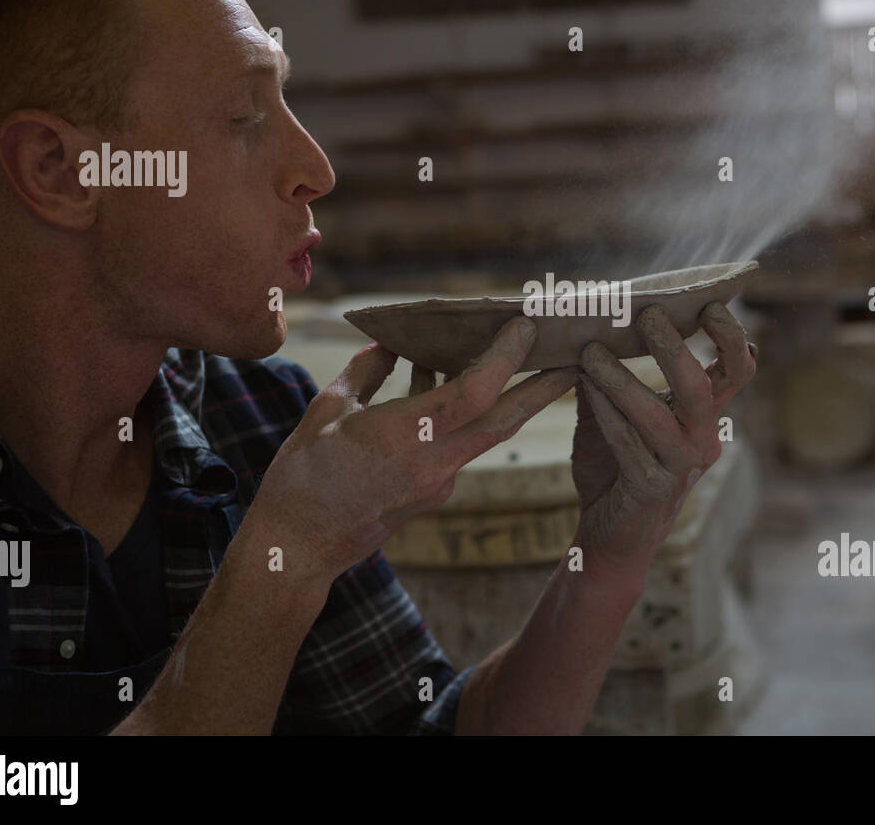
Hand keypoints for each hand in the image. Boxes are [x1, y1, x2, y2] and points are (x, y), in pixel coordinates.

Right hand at [247, 316, 577, 586]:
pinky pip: (456, 443)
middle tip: (576, 358)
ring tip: (519, 357)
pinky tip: (436, 378)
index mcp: (405, 437)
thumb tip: (389, 345)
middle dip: (543, 389)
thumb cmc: (303, 475)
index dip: (505, 357)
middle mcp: (433, 462)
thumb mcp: (327, 410)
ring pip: (483, 432)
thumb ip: (366, 372)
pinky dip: (457, 412)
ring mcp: (437, 482)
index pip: (474, 392)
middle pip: (503, 420)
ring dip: (504, 397)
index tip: (526, 325)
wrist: (297, 548)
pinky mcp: (432, 492)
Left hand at [571, 301, 755, 587]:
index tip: (711, 302)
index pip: (737, 371)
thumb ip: (609, 379)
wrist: (608, 537)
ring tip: (590, 351)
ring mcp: (680, 468)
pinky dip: (605, 411)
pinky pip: (628, 443)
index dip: (731, 336)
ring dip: (623, 378)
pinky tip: (584, 387)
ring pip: (660, 415)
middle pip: (703, 387)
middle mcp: (702, 441)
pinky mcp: (651, 490)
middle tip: (646, 315)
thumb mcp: (613, 418)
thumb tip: (587, 327)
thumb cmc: (614, 471)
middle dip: (675, 347)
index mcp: (703, 419)